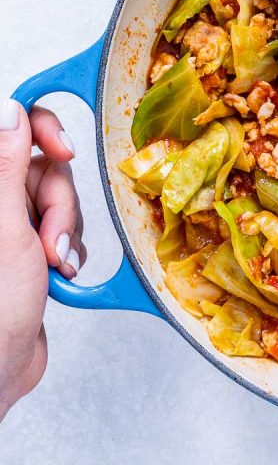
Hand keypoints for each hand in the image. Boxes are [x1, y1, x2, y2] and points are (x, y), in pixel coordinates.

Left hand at [0, 98, 85, 420]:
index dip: (43, 130)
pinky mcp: (30, 245)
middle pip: (44, 168)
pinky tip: (61, 271)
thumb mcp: (5, 228)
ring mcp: (12, 224)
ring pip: (59, 199)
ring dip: (67, 230)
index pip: (12, 131)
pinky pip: (65, 227)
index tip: (64, 149)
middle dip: (59, 203)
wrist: (0, 366)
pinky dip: (71, 247)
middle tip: (50, 237)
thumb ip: (7, 166)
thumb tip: (10, 110)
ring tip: (54, 263)